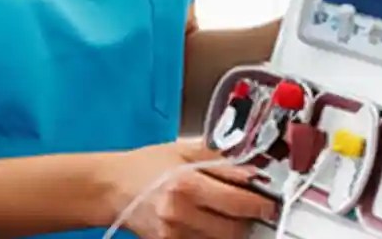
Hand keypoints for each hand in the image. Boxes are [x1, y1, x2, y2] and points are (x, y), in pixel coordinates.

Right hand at [111, 139, 277, 238]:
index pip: (239, 200)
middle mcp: (181, 212)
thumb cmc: (146, 166)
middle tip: (254, 209)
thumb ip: (221, 161)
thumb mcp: (185, 151)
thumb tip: (254, 172)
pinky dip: (212, 236)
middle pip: (234, 228)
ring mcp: (173, 234)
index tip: (270, 202)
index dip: (261, 203)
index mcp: (187, 183)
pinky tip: (209, 223)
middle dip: (249, 219)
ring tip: (229, 215)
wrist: (111, 187)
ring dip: (232, 230)